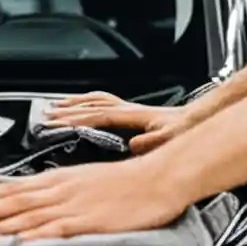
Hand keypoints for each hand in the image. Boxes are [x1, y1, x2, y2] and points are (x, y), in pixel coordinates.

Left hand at [0, 158, 190, 239]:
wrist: (158, 178)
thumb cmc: (129, 181)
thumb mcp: (89, 178)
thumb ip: (64, 189)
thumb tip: (42, 197)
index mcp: (61, 178)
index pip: (17, 186)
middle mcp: (61, 189)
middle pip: (15, 200)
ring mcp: (73, 205)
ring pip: (28, 214)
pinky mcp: (88, 221)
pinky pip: (56, 229)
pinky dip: (34, 235)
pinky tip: (18, 241)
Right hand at [44, 97, 190, 154]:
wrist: (199, 120)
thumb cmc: (186, 130)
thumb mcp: (170, 138)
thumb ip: (152, 142)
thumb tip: (134, 145)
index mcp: (132, 115)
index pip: (96, 115)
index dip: (74, 119)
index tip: (57, 122)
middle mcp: (128, 109)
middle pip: (91, 104)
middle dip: (67, 109)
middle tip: (47, 115)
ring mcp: (129, 108)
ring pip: (96, 100)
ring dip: (75, 102)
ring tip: (57, 106)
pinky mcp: (133, 112)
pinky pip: (103, 102)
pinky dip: (88, 102)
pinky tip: (83, 108)